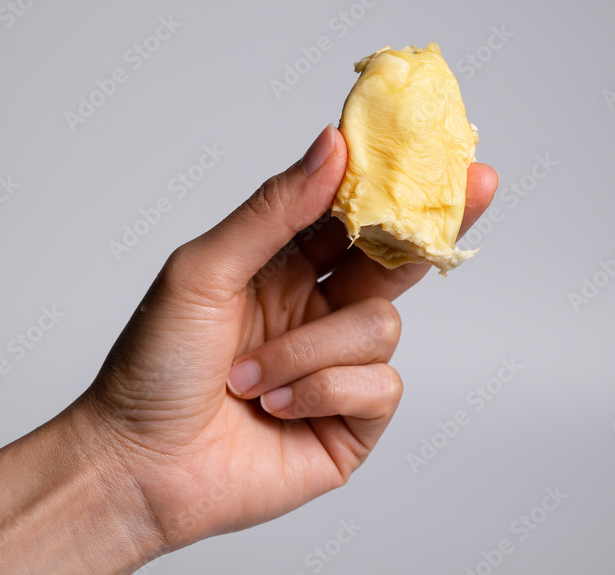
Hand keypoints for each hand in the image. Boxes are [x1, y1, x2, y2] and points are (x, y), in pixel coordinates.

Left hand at [76, 124, 498, 551]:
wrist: (139, 467)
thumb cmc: (153, 366)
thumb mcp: (203, 270)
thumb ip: (274, 210)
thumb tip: (331, 147)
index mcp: (284, 267)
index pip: (352, 214)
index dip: (392, 182)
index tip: (432, 146)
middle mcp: (319, 311)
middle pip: (398, 259)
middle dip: (433, 224)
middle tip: (476, 183)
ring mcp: (339, 366)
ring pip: (381, 326)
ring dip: (310, 350)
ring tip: (250, 377)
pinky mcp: (353, 422)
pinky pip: (380, 386)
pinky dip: (322, 392)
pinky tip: (276, 409)